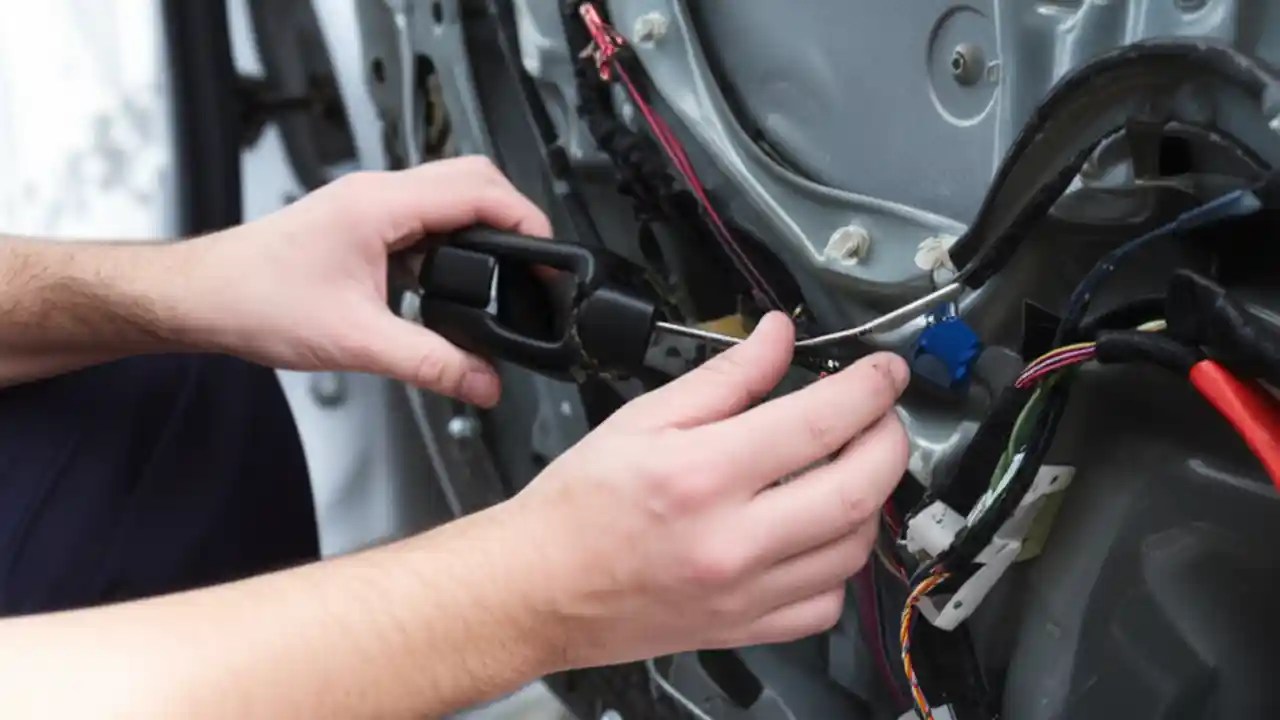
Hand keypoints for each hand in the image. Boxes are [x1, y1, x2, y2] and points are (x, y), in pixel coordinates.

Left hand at [178, 157, 549, 406]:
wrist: (200, 298)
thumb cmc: (253, 300)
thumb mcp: (356, 343)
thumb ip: (431, 365)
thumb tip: (484, 382)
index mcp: (380, 204)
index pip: (479, 189)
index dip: (525, 219)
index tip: (548, 256)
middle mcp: (376, 193)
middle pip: (472, 179)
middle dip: (514, 217)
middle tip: (536, 263)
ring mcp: (368, 205)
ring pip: (448, 196)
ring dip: (482, 228)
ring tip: (502, 274)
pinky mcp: (361, 224)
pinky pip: (424, 219)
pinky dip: (451, 243)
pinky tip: (449, 284)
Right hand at [503, 313, 909, 666]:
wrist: (538, 588)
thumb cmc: (577, 507)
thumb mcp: (643, 418)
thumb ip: (724, 377)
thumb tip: (776, 338)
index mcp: (704, 474)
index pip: (821, 421)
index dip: (870, 387)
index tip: (884, 372)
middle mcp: (732, 540)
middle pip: (859, 488)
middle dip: (889, 440)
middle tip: (882, 416)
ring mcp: (744, 593)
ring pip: (853, 548)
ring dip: (870, 500)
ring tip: (849, 468)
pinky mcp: (745, 629)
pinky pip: (825, 604)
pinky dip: (839, 565)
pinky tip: (818, 535)